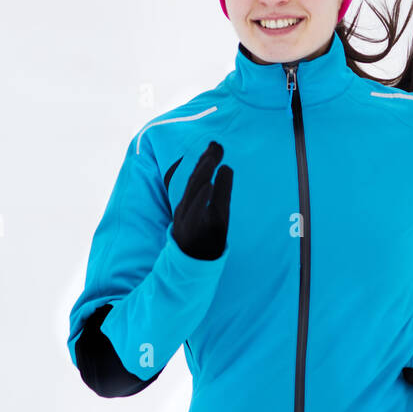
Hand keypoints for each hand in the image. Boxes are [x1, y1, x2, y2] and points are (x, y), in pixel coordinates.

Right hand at [172, 141, 232, 259]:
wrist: (193, 266)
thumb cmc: (204, 237)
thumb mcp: (213, 212)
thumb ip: (220, 191)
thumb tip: (227, 167)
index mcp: (190, 202)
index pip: (197, 177)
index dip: (205, 161)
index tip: (215, 145)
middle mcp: (186, 208)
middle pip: (194, 181)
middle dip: (205, 162)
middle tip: (216, 145)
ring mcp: (187, 219)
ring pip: (193, 193)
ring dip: (202, 174)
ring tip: (212, 158)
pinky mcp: (192, 230)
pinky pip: (195, 212)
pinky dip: (201, 198)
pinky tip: (209, 186)